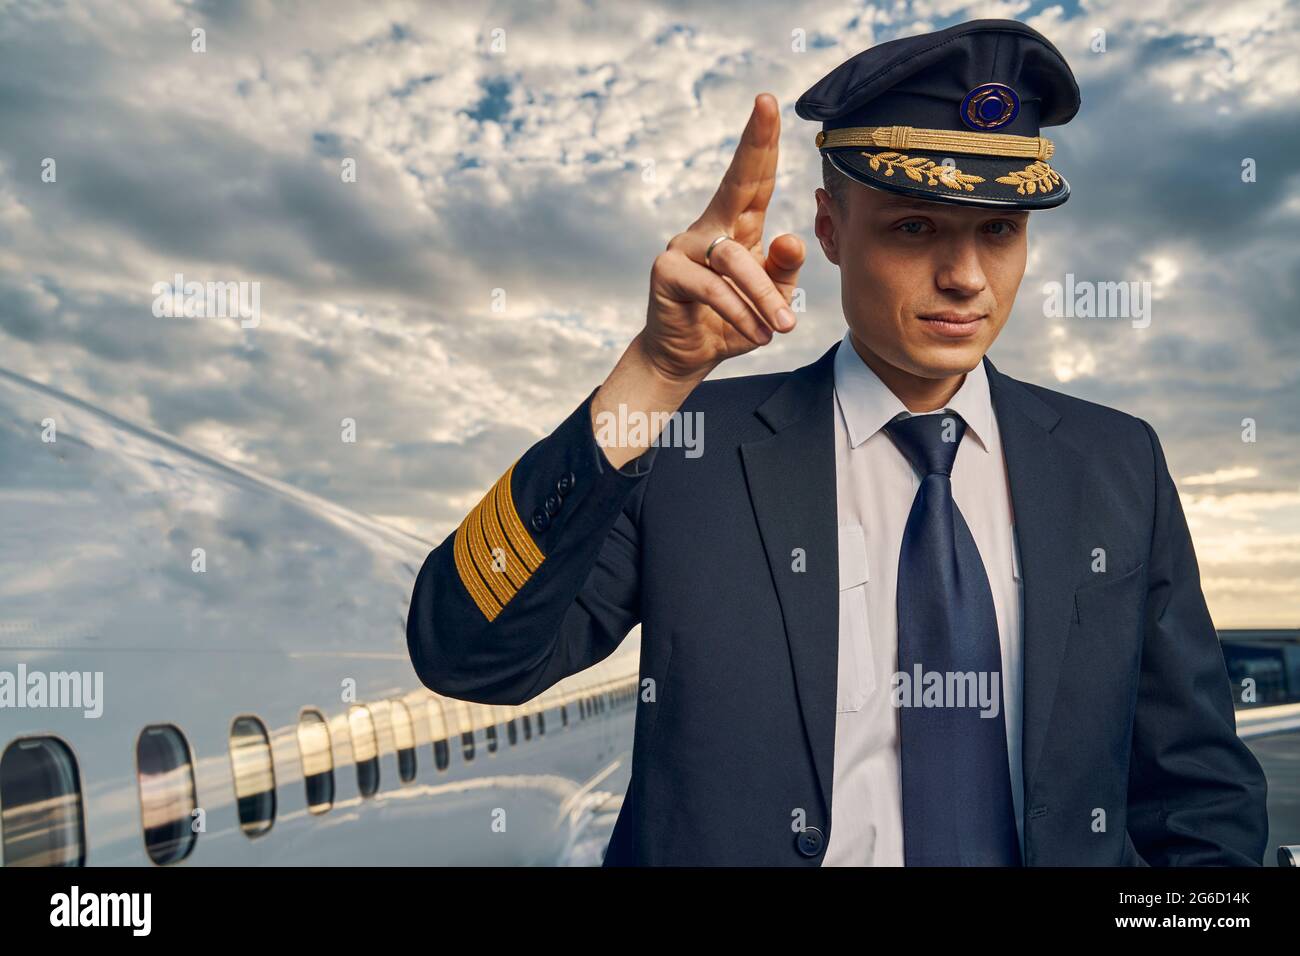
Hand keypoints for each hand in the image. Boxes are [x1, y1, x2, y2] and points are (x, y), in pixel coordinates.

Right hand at [641, 92, 805, 384]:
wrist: (687, 357)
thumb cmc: (731, 323)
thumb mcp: (770, 299)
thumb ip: (783, 271)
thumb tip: (791, 236)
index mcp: (737, 226)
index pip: (754, 179)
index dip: (762, 141)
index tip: (768, 101)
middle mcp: (710, 227)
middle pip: (737, 184)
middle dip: (755, 144)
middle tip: (769, 106)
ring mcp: (685, 246)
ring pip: (735, 260)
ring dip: (764, 296)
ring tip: (784, 328)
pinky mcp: (668, 272)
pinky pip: (714, 289)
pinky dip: (740, 313)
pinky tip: (757, 335)